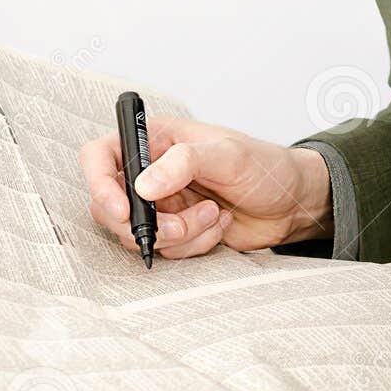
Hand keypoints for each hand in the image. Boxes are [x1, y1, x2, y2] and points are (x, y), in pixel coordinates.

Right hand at [78, 115, 332, 258]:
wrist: (291, 203)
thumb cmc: (265, 166)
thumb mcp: (229, 155)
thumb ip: (185, 162)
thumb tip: (143, 185)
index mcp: (156, 140)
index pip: (100, 155)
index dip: (98, 183)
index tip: (124, 208)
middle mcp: (151, 172)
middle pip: (110, 206)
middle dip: (146, 224)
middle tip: (180, 225)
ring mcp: (161, 204)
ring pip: (137, 234)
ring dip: (179, 234)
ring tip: (214, 214)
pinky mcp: (175, 230)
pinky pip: (164, 249)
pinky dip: (192, 244)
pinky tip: (218, 224)